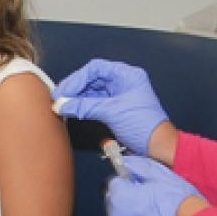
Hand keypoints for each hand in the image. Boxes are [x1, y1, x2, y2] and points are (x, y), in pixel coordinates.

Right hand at [53, 59, 171, 156]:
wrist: (157, 146)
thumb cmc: (142, 125)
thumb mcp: (111, 112)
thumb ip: (84, 106)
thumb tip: (61, 105)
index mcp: (127, 75)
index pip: (96, 69)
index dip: (77, 78)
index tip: (63, 91)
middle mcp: (123, 82)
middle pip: (92, 79)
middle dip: (75, 88)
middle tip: (59, 98)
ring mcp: (119, 95)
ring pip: (92, 91)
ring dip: (77, 98)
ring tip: (63, 105)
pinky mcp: (116, 108)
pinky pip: (95, 103)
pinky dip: (83, 106)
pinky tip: (73, 110)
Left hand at [106, 156, 203, 215]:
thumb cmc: (179, 201)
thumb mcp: (160, 175)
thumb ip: (138, 167)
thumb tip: (125, 162)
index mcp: (120, 197)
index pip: (115, 184)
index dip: (128, 182)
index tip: (140, 184)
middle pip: (115, 203)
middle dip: (127, 200)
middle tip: (150, 201)